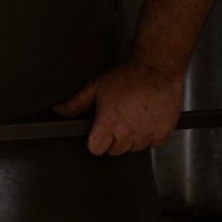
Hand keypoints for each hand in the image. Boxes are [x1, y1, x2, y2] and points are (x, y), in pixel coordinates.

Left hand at [53, 61, 184, 155]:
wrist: (156, 70)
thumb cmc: (127, 77)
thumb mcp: (95, 86)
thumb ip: (76, 103)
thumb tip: (60, 111)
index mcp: (108, 124)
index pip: (96, 149)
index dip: (95, 142)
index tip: (98, 133)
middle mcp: (128, 133)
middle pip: (115, 151)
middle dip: (112, 139)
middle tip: (115, 121)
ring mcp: (146, 135)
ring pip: (134, 149)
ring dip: (131, 138)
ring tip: (131, 118)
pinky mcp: (162, 134)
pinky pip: (152, 145)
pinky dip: (149, 137)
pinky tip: (145, 121)